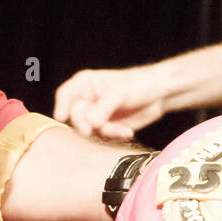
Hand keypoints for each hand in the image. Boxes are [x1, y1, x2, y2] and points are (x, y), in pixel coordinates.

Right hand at [53, 64, 169, 139]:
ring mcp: (95, 114)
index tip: (62, 117)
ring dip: (105, 131)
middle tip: (94, 128)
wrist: (159, 95)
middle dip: (86, 124)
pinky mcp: (105, 126)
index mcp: (84, 84)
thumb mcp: (119, 93)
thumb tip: (90, 123)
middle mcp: (87, 99)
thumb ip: (103, 108)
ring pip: (88, 129)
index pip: (65, 95)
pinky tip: (127, 131)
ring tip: (123, 128)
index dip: (61, 106)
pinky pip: (101, 136)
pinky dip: (114, 135)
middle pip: (75, 116)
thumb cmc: (139, 84)